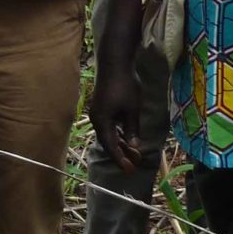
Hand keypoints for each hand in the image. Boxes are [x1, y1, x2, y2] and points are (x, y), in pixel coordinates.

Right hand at [88, 56, 143, 173]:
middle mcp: (97, 119)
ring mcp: (98, 113)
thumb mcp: (132, 109)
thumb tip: (134, 146)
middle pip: (108, 142)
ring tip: (135, 154)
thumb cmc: (124, 85)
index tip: (129, 170)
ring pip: (109, 134)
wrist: (115, 63)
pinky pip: (109, 126)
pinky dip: (119, 134)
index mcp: (102, 121)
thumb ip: (132, 129)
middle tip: (135, 165)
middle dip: (122, 154)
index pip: (111, 146)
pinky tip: (128, 139)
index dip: (120, 159)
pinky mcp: (102, 108)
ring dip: (121, 144)